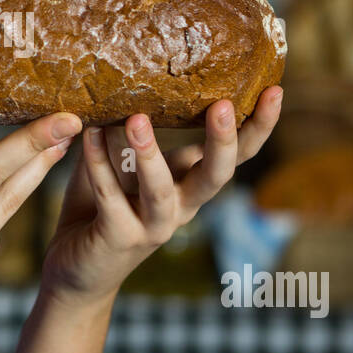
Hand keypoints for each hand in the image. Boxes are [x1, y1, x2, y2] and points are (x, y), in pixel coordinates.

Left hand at [40, 87, 282, 308]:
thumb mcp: (124, 164)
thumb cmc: (102, 209)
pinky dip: (99, 165)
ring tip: (137, 118)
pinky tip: (90, 135)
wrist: (77, 274)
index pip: (237, 156)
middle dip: (223, 142)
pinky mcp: (119, 237)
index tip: (274, 92)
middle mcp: (181, 207)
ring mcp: (152, 226)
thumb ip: (133, 132)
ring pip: (161, 191)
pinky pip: (111, 198)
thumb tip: (134, 79)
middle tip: (223, 105)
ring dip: (150, 154)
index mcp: (191, 186)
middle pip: (216, 176)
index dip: (257, 127)